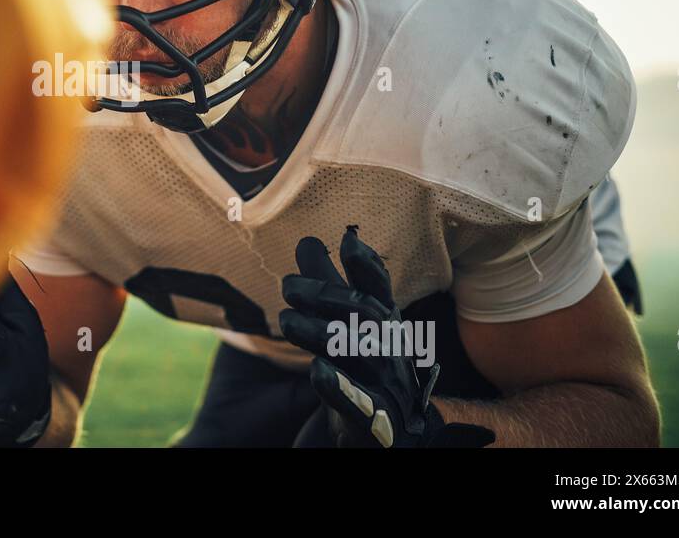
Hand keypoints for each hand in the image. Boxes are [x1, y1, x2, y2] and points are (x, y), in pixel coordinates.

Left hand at [279, 226, 494, 447]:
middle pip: (366, 316)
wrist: (383, 437)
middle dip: (327, 296)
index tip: (347, 241)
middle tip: (287, 286)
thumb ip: (327, 287)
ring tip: (287, 321)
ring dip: (323, 333)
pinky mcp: (376, 425)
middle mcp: (391, 352)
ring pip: (361, 354)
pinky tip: (317, 371)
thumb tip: (307, 242)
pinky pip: (362, 405)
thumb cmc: (360, 370)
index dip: (368, 267)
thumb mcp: (343, 329)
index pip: (380, 292)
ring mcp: (387, 388)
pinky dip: (340, 388)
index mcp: (385, 327)